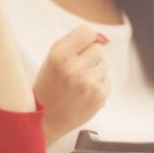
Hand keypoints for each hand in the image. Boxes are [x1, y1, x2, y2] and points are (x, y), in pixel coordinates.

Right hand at [33, 26, 109, 143]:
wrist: (46, 120)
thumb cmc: (49, 87)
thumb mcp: (52, 60)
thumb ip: (75, 45)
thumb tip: (103, 38)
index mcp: (59, 54)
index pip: (87, 32)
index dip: (85, 40)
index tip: (80, 49)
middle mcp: (73, 67)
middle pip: (99, 48)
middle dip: (90, 58)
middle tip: (76, 71)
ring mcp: (87, 83)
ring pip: (104, 64)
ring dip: (95, 72)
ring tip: (78, 84)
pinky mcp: (98, 96)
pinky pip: (107, 80)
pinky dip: (98, 86)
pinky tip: (84, 94)